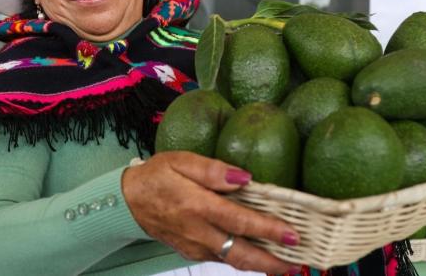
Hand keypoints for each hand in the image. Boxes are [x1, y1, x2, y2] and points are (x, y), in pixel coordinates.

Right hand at [121, 151, 300, 274]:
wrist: (127, 200)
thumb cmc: (156, 175)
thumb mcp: (180, 160)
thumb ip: (212, 170)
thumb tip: (244, 177)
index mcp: (196, 205)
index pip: (239, 221)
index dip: (267, 229)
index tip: (292, 233)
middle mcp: (197, 231)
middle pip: (240, 253)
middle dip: (271, 261)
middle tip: (298, 261)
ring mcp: (194, 246)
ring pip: (233, 261)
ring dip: (261, 265)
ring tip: (288, 262)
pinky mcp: (192, 252)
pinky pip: (222, 259)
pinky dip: (244, 260)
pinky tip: (261, 256)